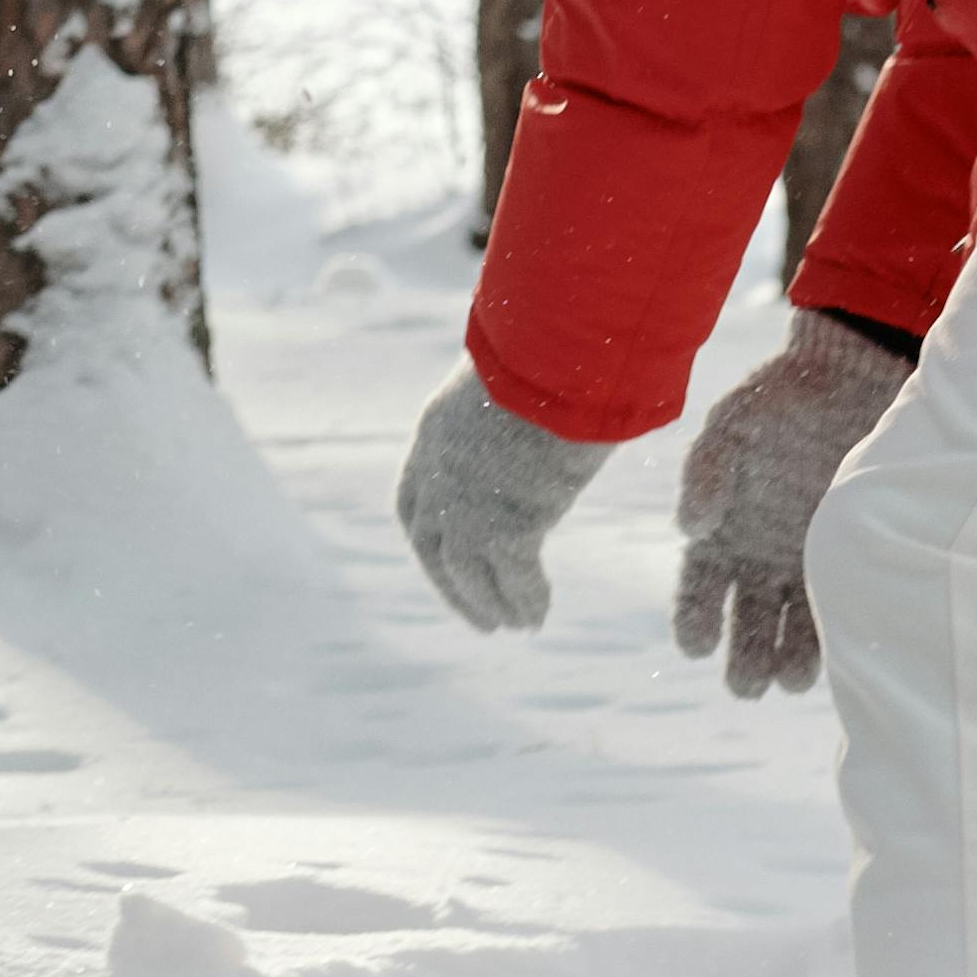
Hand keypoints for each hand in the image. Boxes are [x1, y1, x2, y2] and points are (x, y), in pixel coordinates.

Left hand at [399, 367, 613, 634]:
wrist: (562, 356)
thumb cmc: (554, 351)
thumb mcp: (518, 379)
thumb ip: (515, 408)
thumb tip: (549, 411)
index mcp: (435, 432)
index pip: (414, 498)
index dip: (429, 533)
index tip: (446, 560)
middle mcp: (440, 475)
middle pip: (433, 546)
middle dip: (453, 586)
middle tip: (480, 618)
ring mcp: (468, 506)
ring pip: (468, 574)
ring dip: (490, 605)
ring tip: (516, 625)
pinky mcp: (507, 528)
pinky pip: (515, 581)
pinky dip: (526, 601)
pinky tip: (538, 615)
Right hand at [669, 315, 904, 699]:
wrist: (852, 382)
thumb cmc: (780, 401)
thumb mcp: (731, 427)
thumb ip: (706, 473)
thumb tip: (690, 528)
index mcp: (722, 529)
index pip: (698, 588)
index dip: (694, 619)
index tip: (694, 644)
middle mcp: (759, 554)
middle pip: (744, 620)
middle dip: (742, 657)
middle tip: (745, 685)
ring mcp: (804, 559)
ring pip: (789, 626)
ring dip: (783, 659)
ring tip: (784, 681)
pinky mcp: (849, 557)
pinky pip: (834, 608)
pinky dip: (828, 640)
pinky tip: (822, 663)